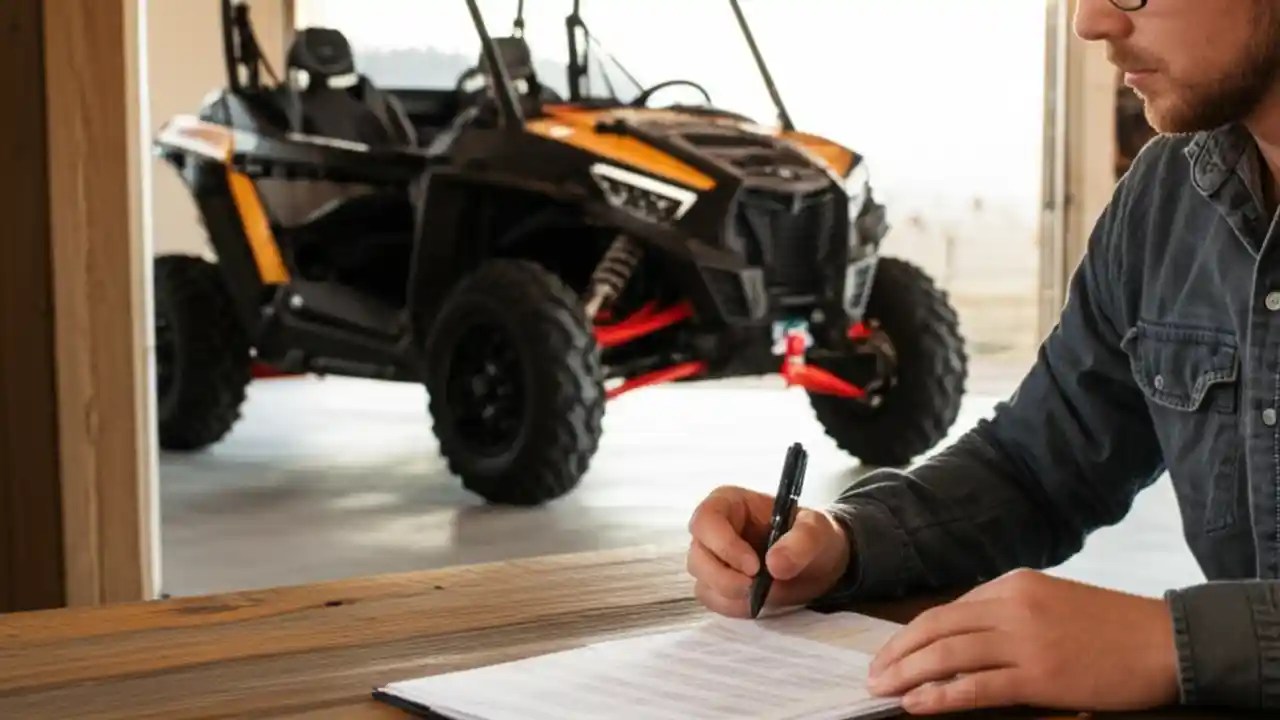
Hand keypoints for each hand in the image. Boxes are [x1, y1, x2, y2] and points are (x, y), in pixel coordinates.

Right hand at [685, 485, 850, 616]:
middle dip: (725, 577)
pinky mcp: (717, 584)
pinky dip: (733, 607)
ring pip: (702, 581)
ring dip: (730, 594)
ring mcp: (713, 558)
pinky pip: (712, 599)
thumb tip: (774, 565)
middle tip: (757, 587)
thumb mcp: (817, 530)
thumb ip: (800, 542)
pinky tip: (757, 601)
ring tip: (763, 594)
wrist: (820, 563)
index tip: (754, 567)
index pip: (706, 520)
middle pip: (698, 555)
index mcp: (730, 503)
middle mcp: (714, 529)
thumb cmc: (814, 536)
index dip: (723, 545)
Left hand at [866, 569, 1178, 714]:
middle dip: (897, 653)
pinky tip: (916, 704)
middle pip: (935, 628)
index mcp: (1012, 585)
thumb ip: (1007, 612)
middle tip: (872, 674)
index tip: (890, 653)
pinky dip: (940, 695)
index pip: (946, 610)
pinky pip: (976, 686)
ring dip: (907, 673)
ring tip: (882, 690)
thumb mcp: (1051, 602)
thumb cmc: (1111, 627)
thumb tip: (962, 636)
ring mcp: (1024, 640)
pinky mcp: (1040, 676)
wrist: (1165, 641)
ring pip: (947, 655)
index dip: (911, 635)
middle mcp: (1011, 605)